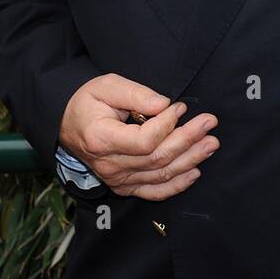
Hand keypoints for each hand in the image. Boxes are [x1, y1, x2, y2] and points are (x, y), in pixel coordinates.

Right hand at [58, 72, 218, 200]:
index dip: (167, 124)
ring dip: (190, 159)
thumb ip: (136, 93)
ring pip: (161, 174)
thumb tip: (164, 105)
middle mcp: (110, 165)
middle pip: (157, 158)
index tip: (180, 106)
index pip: (144, 140)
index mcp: (101, 139)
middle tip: (210, 123)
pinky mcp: (125, 186)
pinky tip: (194, 172)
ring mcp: (117, 179)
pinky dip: (176, 185)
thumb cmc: (89, 103)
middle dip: (188, 140)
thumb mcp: (106, 86)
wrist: (69, 125)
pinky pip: (154, 191)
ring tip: (210, 144)